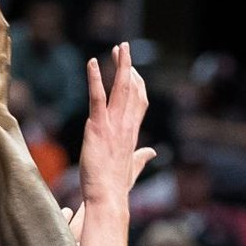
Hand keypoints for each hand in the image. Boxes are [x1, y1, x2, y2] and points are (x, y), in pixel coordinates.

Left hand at [79, 43, 153, 205]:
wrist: (108, 198)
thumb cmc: (116, 187)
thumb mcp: (132, 169)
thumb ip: (143, 157)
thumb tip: (152, 152)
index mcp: (132, 133)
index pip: (138, 101)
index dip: (137, 83)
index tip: (132, 69)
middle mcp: (126, 125)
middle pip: (132, 89)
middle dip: (128, 66)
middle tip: (123, 47)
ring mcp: (114, 125)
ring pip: (120, 88)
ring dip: (120, 65)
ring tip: (117, 48)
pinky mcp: (98, 127)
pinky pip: (97, 98)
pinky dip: (95, 79)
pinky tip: (93, 63)